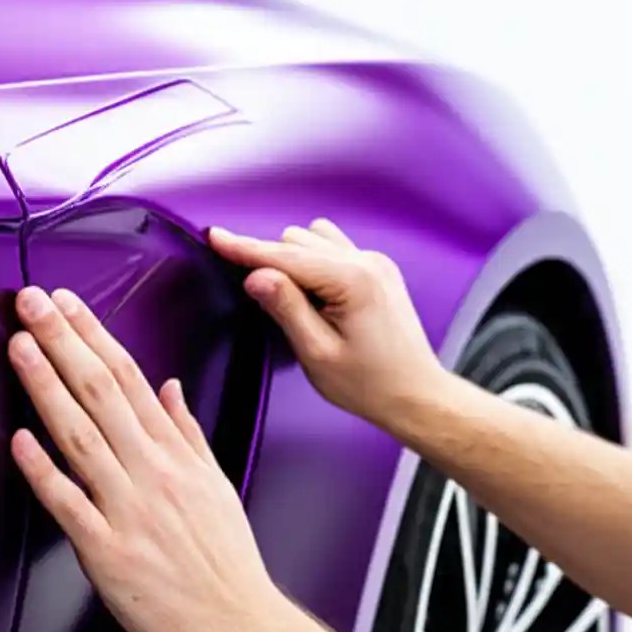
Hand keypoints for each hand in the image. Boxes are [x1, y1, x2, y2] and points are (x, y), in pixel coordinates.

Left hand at [7, 286, 342, 631]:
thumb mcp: (217, 484)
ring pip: (81, 435)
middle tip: (32, 303)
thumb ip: (188, 432)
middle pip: (101, 392)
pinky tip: (21, 440)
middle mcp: (151, 472)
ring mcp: (128, 509)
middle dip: (63, 341)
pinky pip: (70, 503)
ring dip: (46, 386)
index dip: (93, 335)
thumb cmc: (225, 561)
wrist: (239, 625)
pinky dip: (43, 470)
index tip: (68, 304)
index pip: (129, 377)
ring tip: (20, 347)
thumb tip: (171, 387)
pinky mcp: (108, 550)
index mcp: (176, 454)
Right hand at [209, 219, 444, 428]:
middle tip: (260, 298)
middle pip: (297, 242)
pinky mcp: (377, 269)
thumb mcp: (317, 354)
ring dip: (292, 259)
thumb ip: (286, 309)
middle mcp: (366, 261)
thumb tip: (255, 275)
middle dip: (271, 261)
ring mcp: (374, 262)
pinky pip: (332, 248)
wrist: (416, 395)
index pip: (285, 255)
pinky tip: (314, 294)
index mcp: (352, 280)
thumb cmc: (369, 384)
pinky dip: (313, 262)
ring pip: (313, 239)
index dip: (245, 247)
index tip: (215, 237)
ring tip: (293, 301)